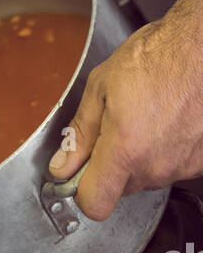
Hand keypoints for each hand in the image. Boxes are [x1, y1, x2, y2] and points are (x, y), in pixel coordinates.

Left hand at [47, 6, 202, 219]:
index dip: (80, 191)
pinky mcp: (198, 163)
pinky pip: (167, 168)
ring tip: (139, 117)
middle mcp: (155, 166)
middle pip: (118, 189)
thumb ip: (80, 132)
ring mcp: (180, 167)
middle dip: (107, 165)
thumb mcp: (101, 85)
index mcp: (126, 148)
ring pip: (143, 177)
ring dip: (135, 157)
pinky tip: (160, 121)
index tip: (75, 173)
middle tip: (109, 126)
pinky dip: (159, 151)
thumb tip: (62, 164)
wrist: (197, 49)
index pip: (95, 203)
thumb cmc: (156, 58)